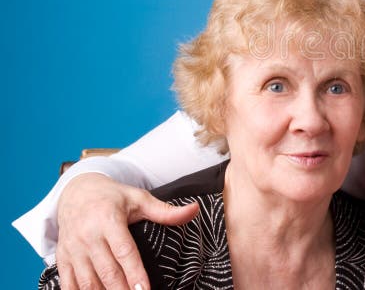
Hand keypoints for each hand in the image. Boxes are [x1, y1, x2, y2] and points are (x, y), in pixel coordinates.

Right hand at [56, 173, 198, 289]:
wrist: (76, 192)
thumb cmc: (113, 197)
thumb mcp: (139, 199)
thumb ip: (166, 211)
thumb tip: (194, 210)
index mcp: (109, 220)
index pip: (124, 251)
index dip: (135, 273)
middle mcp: (88, 235)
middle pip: (107, 271)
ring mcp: (73, 249)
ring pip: (87, 281)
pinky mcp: (63, 258)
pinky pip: (68, 283)